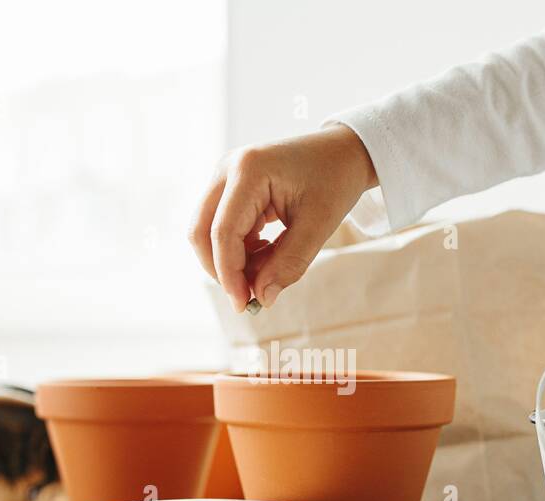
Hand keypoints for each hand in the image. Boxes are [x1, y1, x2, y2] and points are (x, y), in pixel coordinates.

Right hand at [188, 124, 376, 310]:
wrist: (343, 151)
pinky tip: (267, 252)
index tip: (245, 304)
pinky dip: (239, 249)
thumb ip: (289, 263)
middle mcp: (228, 168)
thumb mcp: (318, 225)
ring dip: (232, 260)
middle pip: (201, 231)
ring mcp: (225, 176)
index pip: (223, 232)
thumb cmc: (334, 179)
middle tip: (248, 297)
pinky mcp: (230, 187)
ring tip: (268, 268)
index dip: (229, 274)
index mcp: (248, 170)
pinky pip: (221, 226)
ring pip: (208, 231)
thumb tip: (262, 299)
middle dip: (221, 269)